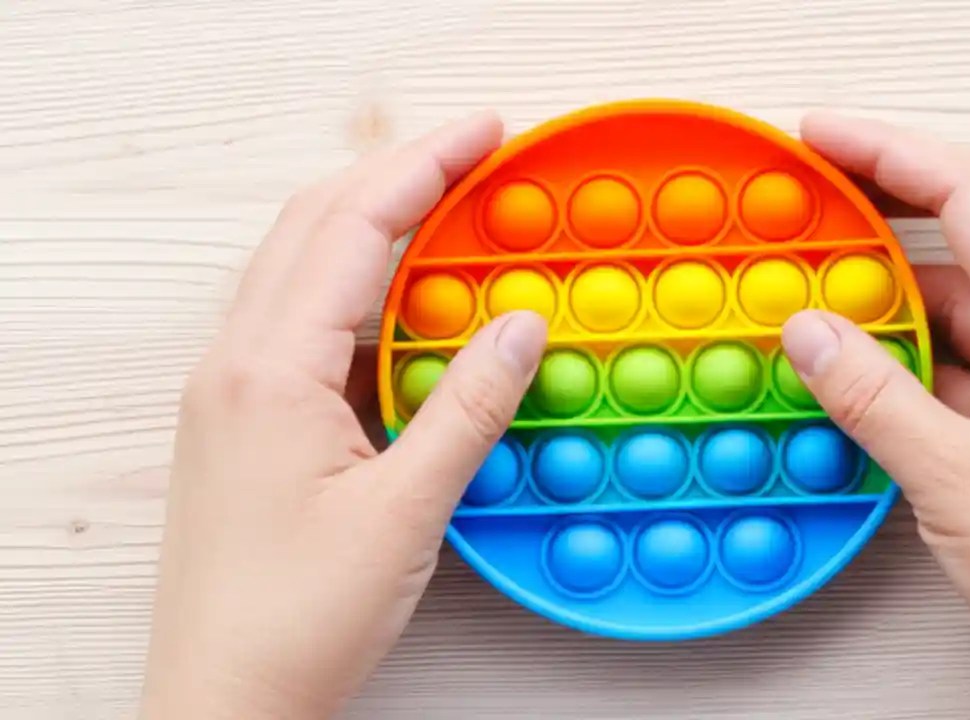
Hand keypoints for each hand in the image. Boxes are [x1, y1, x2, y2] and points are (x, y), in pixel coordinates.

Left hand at [140, 113, 548, 718]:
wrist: (222, 703)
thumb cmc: (296, 621)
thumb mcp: (405, 512)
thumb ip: (468, 407)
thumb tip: (520, 324)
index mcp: (268, 370)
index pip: (352, 229)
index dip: (424, 168)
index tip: (485, 134)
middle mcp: (236, 364)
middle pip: (314, 225)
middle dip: (395, 173)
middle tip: (474, 153)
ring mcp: (232, 390)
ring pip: (302, 267)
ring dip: (372, 223)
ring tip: (447, 208)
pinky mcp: (244, 420)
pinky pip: (301, 320)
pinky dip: (357, 285)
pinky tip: (405, 303)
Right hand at [784, 113, 969, 719]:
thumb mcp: (954, 481)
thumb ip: (872, 394)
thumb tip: (808, 329)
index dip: (891, 150)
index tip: (821, 137)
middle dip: (906, 174)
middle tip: (827, 169)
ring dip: (909, 261)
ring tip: (832, 266)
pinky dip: (925, 326)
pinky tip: (873, 346)